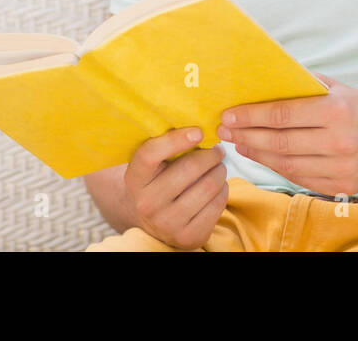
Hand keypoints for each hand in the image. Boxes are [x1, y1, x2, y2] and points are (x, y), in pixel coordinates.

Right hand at [124, 127, 228, 250]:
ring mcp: (167, 222)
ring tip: (219, 167)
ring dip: (220, 171)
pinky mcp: (189, 236)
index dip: (176, 139)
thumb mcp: (152, 166)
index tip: (199, 131)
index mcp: (135, 178)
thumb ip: (166, 144)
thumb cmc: (158, 182)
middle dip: (210, 155)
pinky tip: (217, 186)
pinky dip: (223, 190)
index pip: (150, 153)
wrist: (154, 224)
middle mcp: (147, 202)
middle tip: (217, 150)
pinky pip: (217, 205)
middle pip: (189, 168)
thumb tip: (197, 120)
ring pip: (208, 186)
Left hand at [217, 73, 357, 197]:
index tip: (229, 115)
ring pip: (287, 163)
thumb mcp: (334, 88)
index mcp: (337, 111)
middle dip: (247, 136)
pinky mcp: (342, 186)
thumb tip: (260, 81)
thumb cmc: (357, 106)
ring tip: (238, 143)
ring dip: (257, 154)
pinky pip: (299, 177)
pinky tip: (261, 156)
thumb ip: (301, 85)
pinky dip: (276, 167)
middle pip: (281, 141)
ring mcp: (342, 167)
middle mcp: (341, 140)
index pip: (284, 115)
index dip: (252, 116)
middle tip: (225, 130)